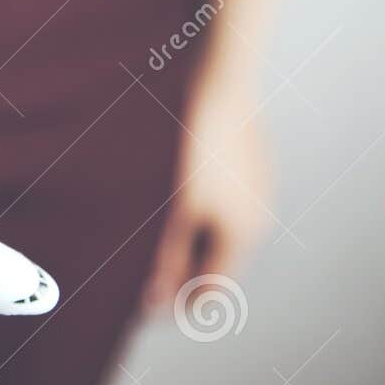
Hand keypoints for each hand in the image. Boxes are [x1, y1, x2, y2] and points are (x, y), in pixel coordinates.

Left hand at [144, 81, 271, 309]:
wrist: (219, 78)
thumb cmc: (192, 144)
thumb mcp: (171, 210)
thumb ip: (164, 259)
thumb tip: (152, 304)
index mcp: (241, 237)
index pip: (210, 295)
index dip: (171, 306)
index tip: (133, 305)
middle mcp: (255, 220)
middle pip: (213, 266)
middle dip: (173, 273)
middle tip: (128, 267)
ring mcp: (255, 192)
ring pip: (213, 235)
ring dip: (181, 242)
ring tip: (139, 230)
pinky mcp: (247, 167)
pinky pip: (219, 206)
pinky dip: (192, 214)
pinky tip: (163, 196)